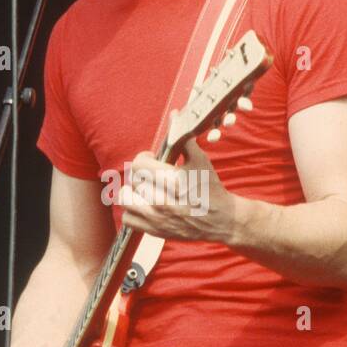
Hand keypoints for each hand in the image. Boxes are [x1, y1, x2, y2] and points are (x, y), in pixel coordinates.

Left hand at [118, 125, 237, 243]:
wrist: (221, 219)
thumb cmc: (210, 188)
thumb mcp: (200, 160)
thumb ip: (184, 139)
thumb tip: (175, 115)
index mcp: (173, 181)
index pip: (138, 165)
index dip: (143, 158)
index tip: (152, 159)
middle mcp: (162, 201)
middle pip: (132, 180)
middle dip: (141, 174)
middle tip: (151, 174)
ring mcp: (157, 218)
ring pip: (125, 200)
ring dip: (132, 192)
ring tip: (144, 189)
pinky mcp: (155, 231)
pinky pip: (128, 220)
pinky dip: (132, 212)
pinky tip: (144, 205)